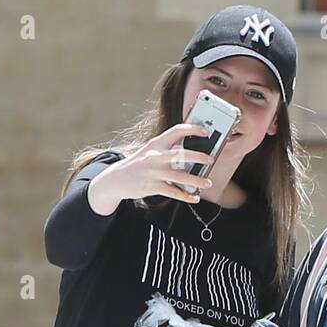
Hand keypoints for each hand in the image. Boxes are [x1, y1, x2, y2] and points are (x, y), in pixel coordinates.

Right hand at [87, 123, 215, 213]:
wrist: (116, 179)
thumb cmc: (138, 164)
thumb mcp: (150, 151)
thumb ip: (167, 150)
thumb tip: (190, 156)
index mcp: (156, 143)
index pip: (176, 131)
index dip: (192, 129)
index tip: (206, 131)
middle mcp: (155, 156)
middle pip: (180, 154)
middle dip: (198, 157)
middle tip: (211, 160)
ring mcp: (154, 172)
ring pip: (180, 177)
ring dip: (196, 181)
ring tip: (208, 183)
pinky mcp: (152, 186)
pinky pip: (173, 192)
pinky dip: (185, 196)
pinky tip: (194, 198)